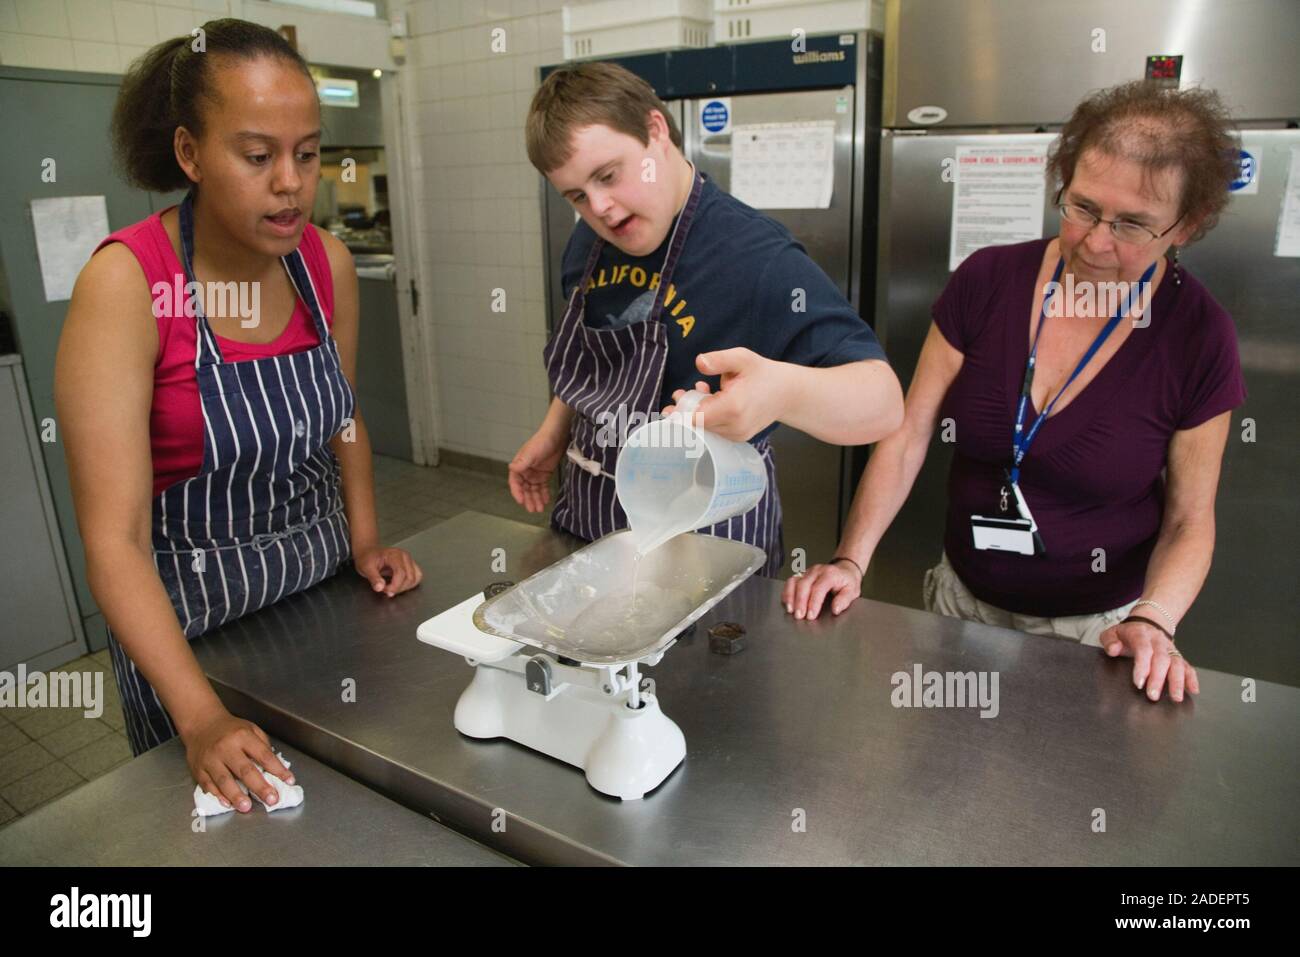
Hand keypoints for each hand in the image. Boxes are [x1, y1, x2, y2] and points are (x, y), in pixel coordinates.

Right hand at [183, 708, 292, 812]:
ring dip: (236, 795)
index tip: (288, 780)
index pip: (264, 755)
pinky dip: (218, 795)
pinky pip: (208, 785)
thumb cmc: (230, 729)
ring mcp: (211, 759)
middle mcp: (226, 748)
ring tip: (246, 807)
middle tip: (271, 799)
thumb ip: (263, 747)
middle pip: (245, 770)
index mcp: (243, 736)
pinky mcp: (198, 769)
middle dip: (260, 786)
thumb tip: (275, 768)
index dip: (277, 769)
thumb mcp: (251, 729)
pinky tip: (227, 803)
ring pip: (224, 780)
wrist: (201, 723)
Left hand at [354, 544, 421, 596]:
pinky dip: (409, 584)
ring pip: (415, 578)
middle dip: (398, 588)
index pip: (401, 573)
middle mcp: (405, 556)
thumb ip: (373, 578)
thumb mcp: (366, 568)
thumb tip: (380, 587)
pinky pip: (417, 577)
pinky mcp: (411, 565)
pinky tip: (399, 585)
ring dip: (405, 587)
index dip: (394, 585)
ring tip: (392, 587)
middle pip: (410, 577)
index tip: (384, 590)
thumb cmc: (367, 558)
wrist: (369, 552)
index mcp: (394, 555)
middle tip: (385, 589)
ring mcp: (409, 561)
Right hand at [509, 427, 566, 512]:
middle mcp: (525, 471)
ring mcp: (535, 473)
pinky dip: (544, 494)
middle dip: (528, 499)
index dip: (517, 492)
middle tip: (532, 509)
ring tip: (539, 509)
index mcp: (519, 466)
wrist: (558, 436)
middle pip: (525, 489)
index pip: (515, 482)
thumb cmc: (542, 441)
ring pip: (533, 490)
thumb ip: (522, 462)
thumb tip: (512, 468)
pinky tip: (546, 500)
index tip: (521, 501)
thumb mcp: (532, 452)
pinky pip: (543, 487)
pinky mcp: (544, 474)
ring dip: (536, 499)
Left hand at [659, 348, 786, 441]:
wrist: (787, 393)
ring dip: (698, 412)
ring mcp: (738, 435)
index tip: (677, 397)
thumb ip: (719, 359)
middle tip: (680, 393)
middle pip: (698, 425)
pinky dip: (710, 417)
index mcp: (733, 407)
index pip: (695, 419)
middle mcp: (735, 426)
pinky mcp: (739, 437)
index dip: (682, 411)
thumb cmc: (762, 373)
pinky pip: (716, 430)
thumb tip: (699, 362)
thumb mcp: (741, 358)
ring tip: (701, 391)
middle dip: (687, 409)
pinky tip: (713, 400)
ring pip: (706, 428)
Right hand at [782, 560, 861, 619]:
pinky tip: (787, 603)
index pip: (819, 588)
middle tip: (799, 616)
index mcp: (830, 574)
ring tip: (790, 610)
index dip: (813, 603)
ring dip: (790, 597)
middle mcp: (817, 571)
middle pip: (803, 584)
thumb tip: (835, 609)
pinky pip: (790, 582)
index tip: (811, 615)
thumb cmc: (847, 581)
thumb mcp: (853, 591)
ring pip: (794, 581)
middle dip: (800, 602)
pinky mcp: (801, 575)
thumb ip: (844, 600)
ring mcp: (807, 572)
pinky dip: (787, 593)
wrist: (844, 569)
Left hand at [1100, 620, 1199, 701]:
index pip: (1143, 649)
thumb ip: (1109, 641)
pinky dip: (1191, 678)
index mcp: (1141, 634)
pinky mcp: (1178, 656)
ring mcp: (1170, 648)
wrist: (1145, 624)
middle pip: (1162, 659)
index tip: (1138, 683)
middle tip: (1153, 696)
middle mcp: (1158, 641)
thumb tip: (1113, 650)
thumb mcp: (1112, 633)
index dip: (1142, 666)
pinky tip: (1193, 690)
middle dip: (1158, 679)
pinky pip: (1187, 666)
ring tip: (1176, 698)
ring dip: (1177, 681)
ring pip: (1177, 663)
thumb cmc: (1126, 634)